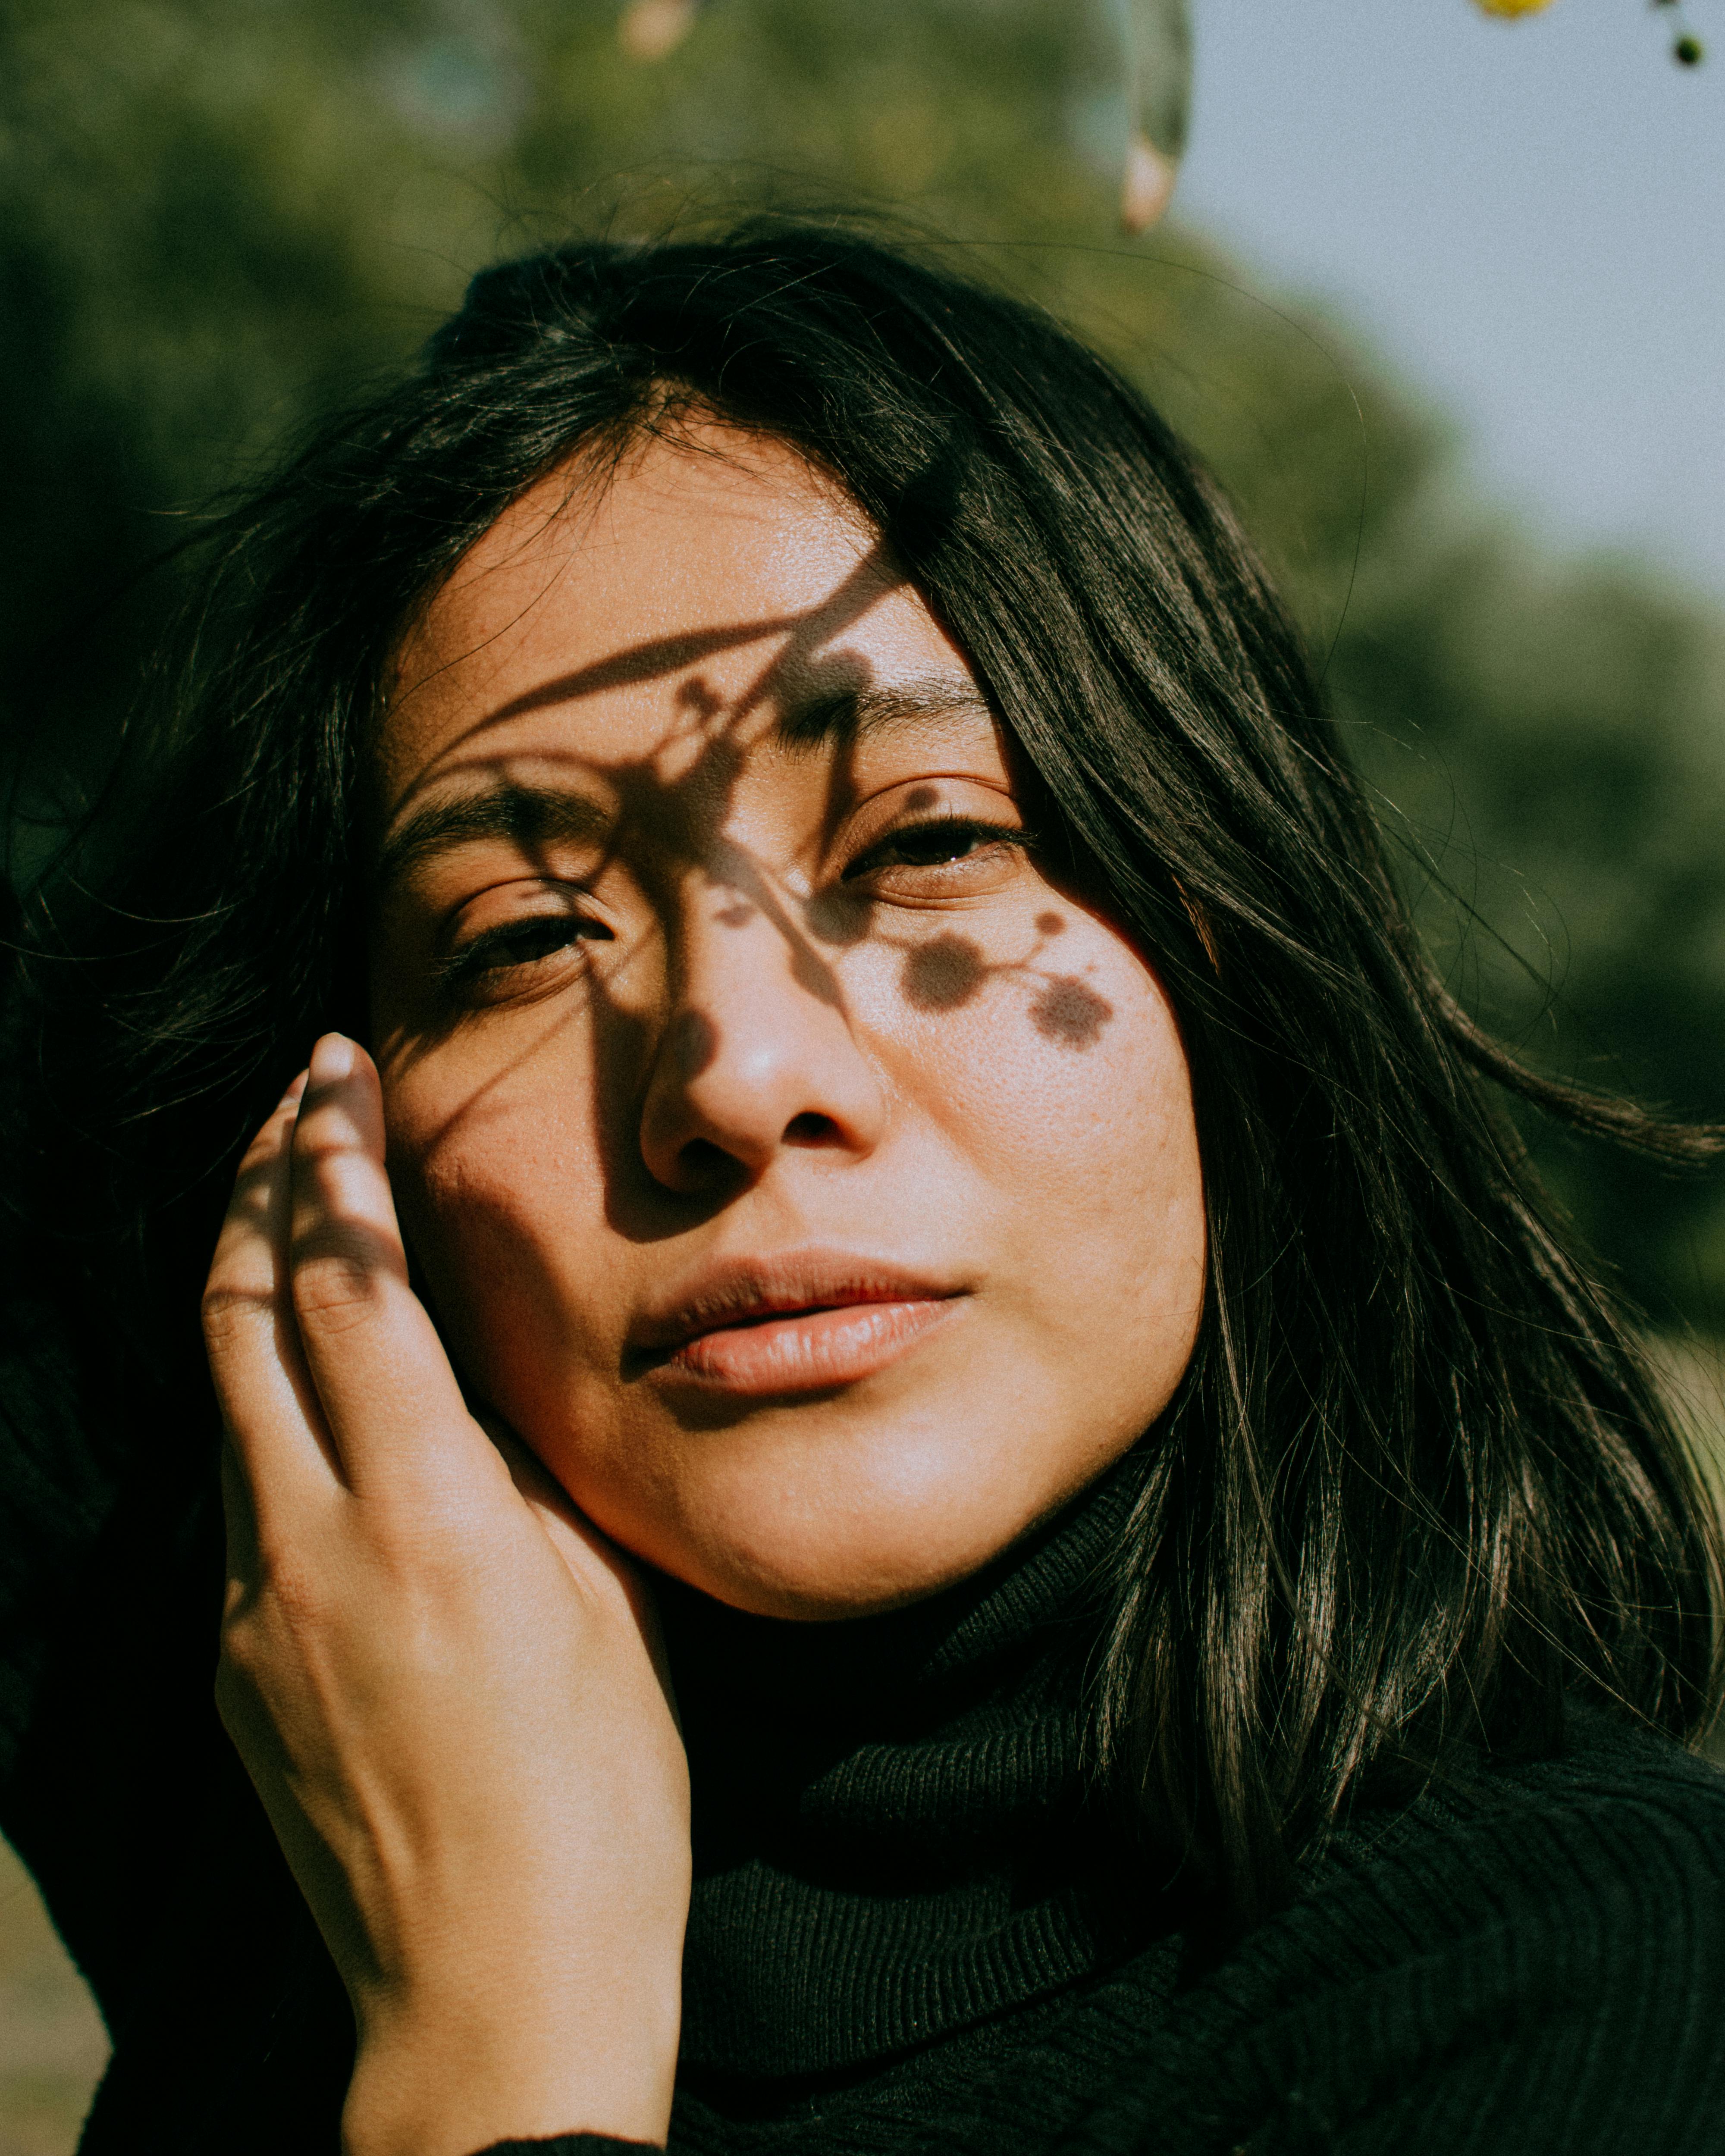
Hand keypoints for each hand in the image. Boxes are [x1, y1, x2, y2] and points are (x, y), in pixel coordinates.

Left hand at [204, 1033, 689, 2155]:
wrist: (496, 1985)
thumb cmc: (599, 1792)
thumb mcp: (602, 1599)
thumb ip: (523, 1477)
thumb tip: (473, 1384)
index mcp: (428, 1516)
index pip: (350, 1291)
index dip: (333, 1165)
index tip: (331, 1074)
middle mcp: (309, 1546)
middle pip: (242, 1318)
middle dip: (259, 1188)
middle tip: (289, 1099)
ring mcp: (250, 1609)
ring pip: (223, 1399)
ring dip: (248, 1285)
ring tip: (283, 1205)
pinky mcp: (231, 1667)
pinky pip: (235, 1496)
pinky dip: (261, 1401)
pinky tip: (304, 1383)